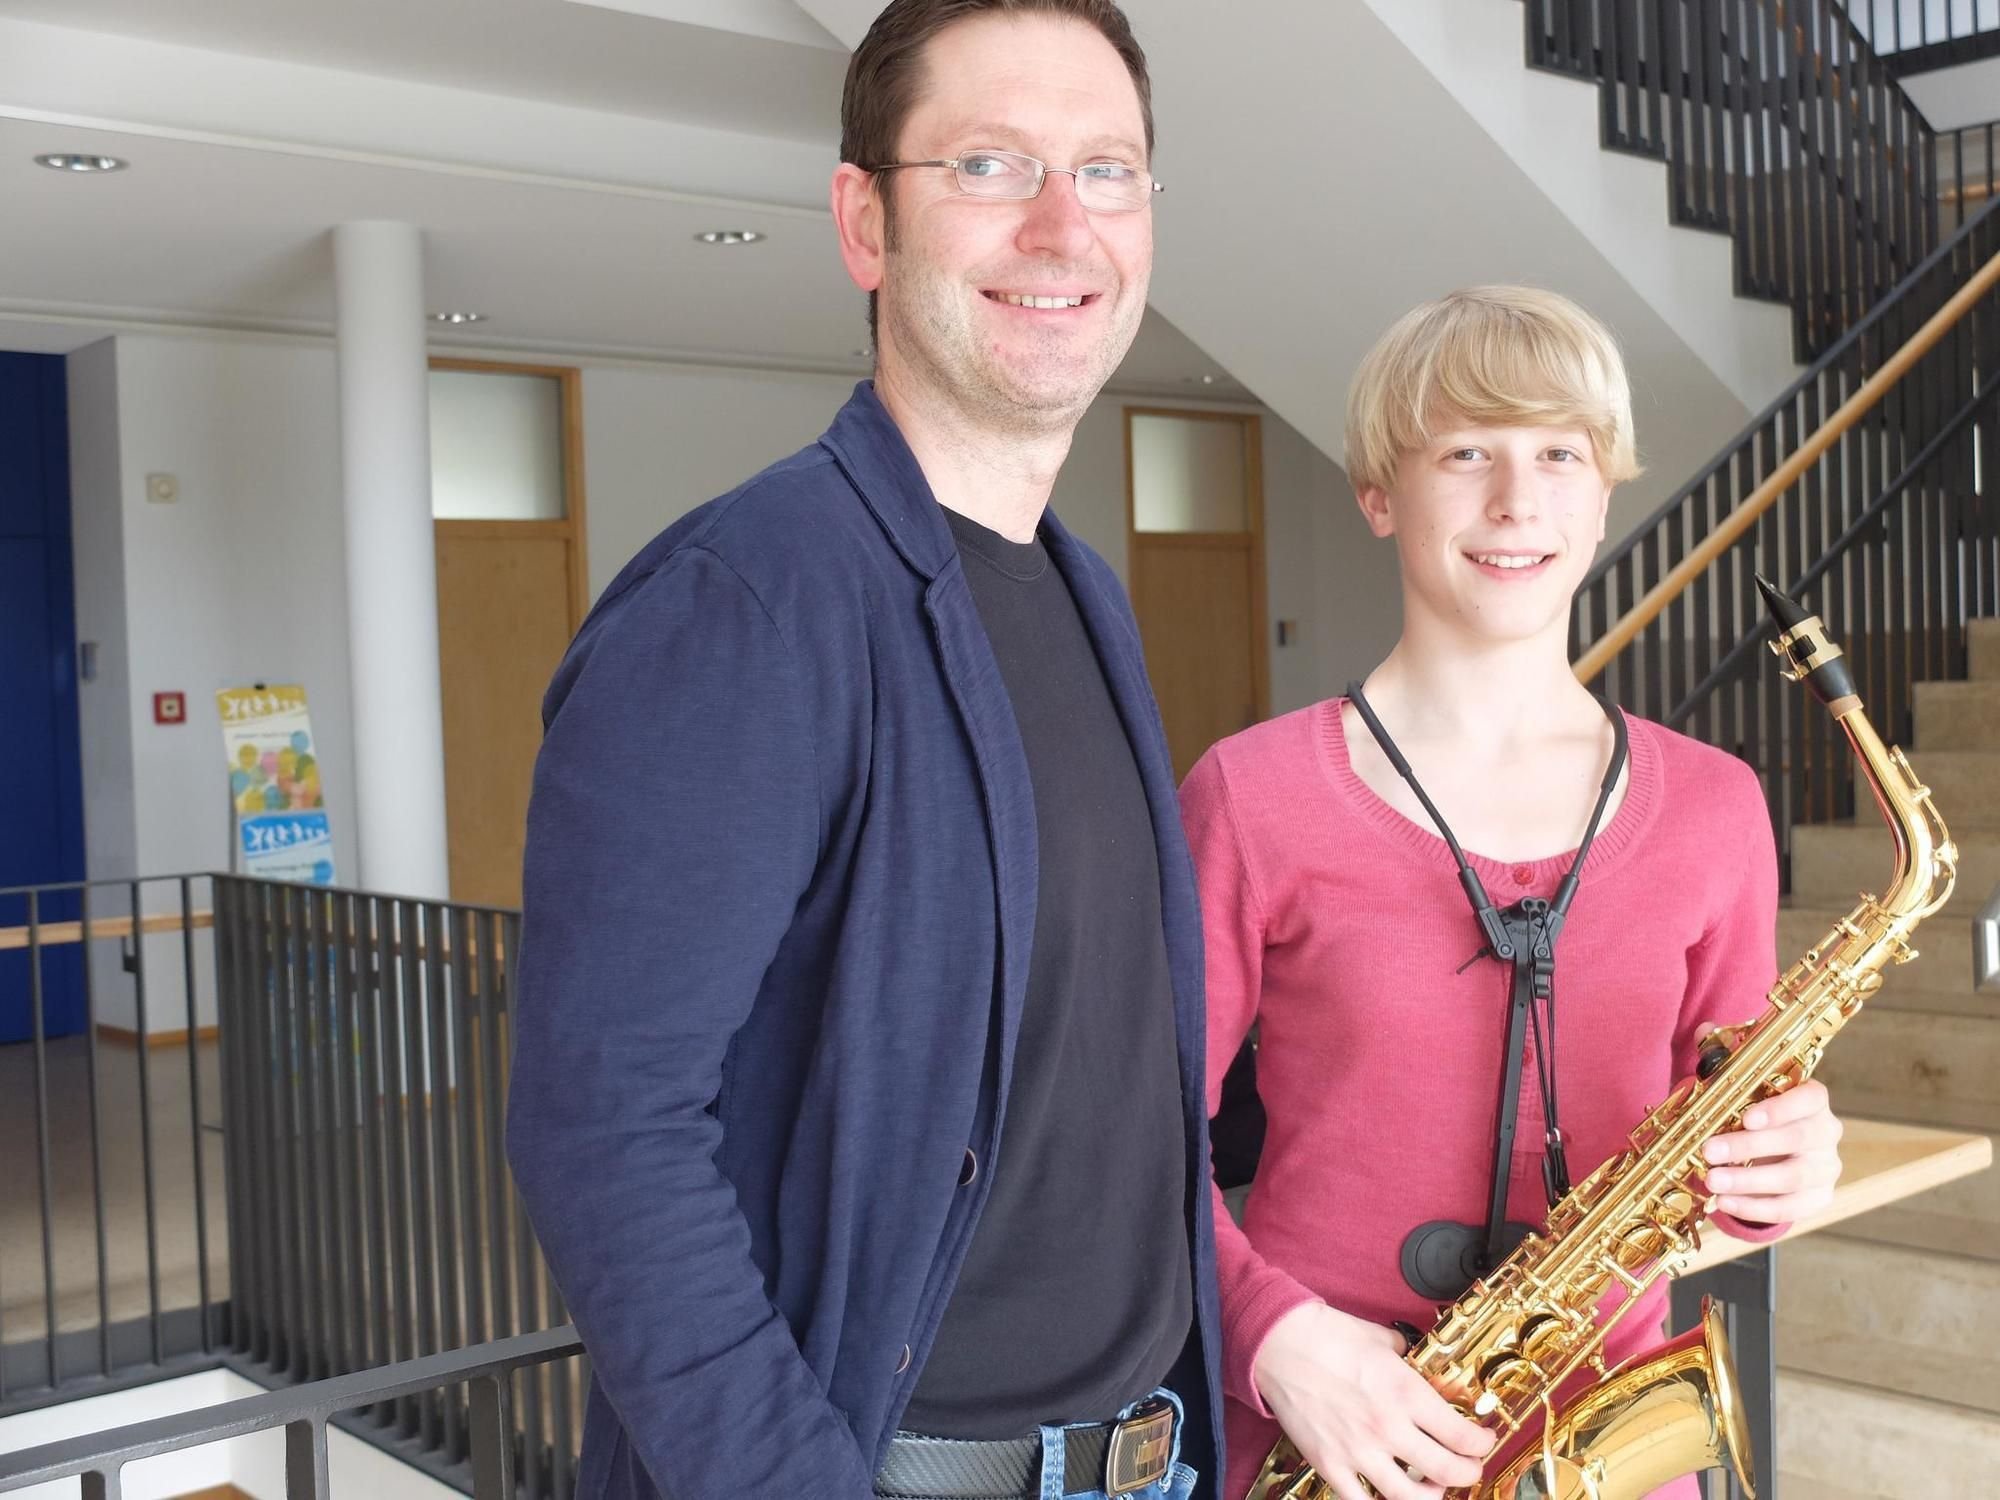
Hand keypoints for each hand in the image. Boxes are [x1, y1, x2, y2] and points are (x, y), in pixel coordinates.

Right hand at [1251, 1302, 1494, 1499]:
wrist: (1279, 1343)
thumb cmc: (1329, 1335)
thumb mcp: (1383, 1338)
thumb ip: (1408, 1357)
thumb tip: (1420, 1363)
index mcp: (1407, 1394)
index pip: (1462, 1436)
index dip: (1481, 1444)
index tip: (1483, 1441)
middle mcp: (1389, 1428)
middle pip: (1447, 1472)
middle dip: (1468, 1474)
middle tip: (1470, 1468)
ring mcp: (1359, 1452)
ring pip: (1410, 1498)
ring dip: (1432, 1497)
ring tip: (1433, 1487)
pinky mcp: (1330, 1465)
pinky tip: (1388, 1495)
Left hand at [1701, 1079, 1843, 1222]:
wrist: (1777, 1152)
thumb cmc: (1758, 1120)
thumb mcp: (1749, 1105)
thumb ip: (1733, 1105)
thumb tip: (1696, 1112)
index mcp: (1813, 1101)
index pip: (1810, 1098)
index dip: (1780, 1109)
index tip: (1747, 1119)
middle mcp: (1826, 1132)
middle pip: (1795, 1139)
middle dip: (1749, 1146)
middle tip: (1710, 1151)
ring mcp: (1826, 1167)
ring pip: (1792, 1177)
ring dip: (1747, 1181)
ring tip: (1713, 1181)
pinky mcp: (1819, 1197)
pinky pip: (1789, 1207)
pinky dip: (1754, 1207)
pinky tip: (1725, 1202)